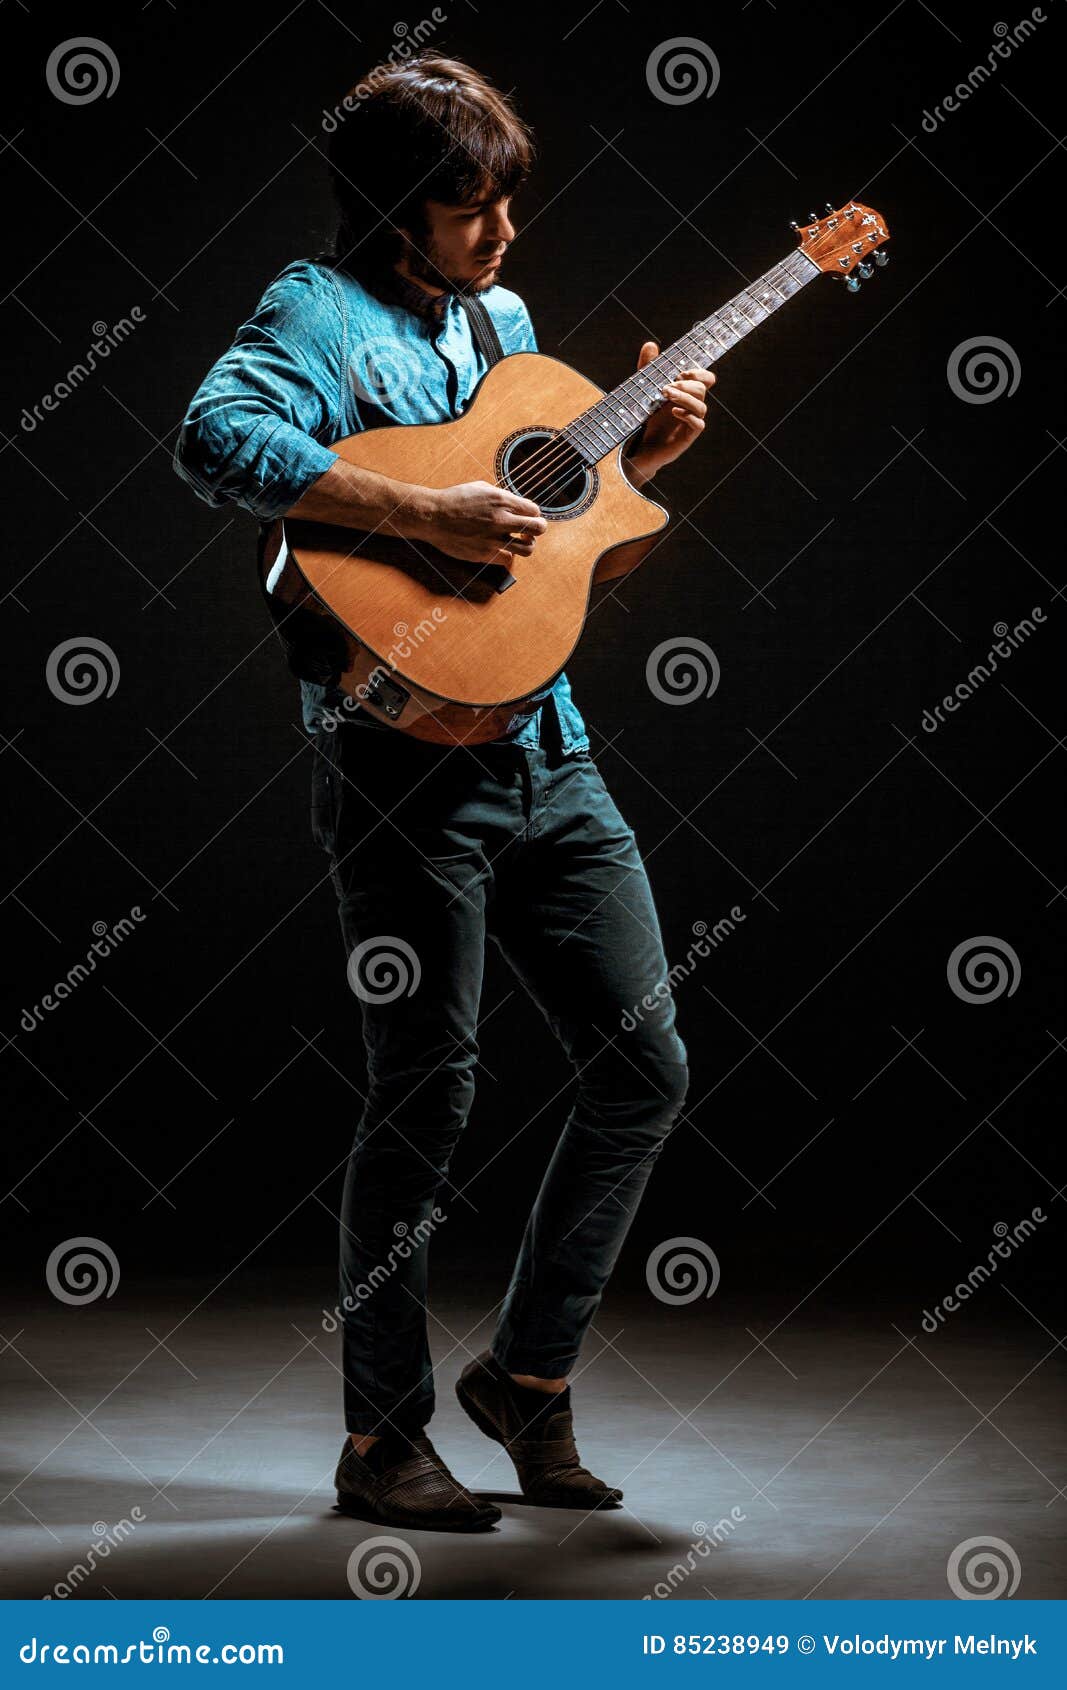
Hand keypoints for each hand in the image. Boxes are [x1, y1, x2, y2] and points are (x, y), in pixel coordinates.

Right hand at [417, 480, 545, 565]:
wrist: (433, 516)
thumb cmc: (455, 499)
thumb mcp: (481, 488)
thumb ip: (502, 496)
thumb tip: (516, 503)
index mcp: (501, 500)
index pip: (534, 510)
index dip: (533, 513)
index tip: (527, 516)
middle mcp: (501, 520)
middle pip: (538, 528)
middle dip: (538, 529)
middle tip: (532, 530)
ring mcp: (493, 539)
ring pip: (528, 548)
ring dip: (527, 544)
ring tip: (519, 542)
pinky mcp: (484, 554)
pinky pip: (507, 559)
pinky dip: (507, 554)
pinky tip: (501, 549)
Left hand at [624, 341, 715, 485]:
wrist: (641, 447)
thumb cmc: (648, 417)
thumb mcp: (645, 389)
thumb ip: (648, 368)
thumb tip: (651, 344)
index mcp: (687, 393)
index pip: (706, 378)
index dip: (700, 371)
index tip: (681, 372)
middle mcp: (692, 406)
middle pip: (702, 388)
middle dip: (686, 384)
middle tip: (666, 387)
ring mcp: (691, 422)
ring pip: (701, 406)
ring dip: (685, 397)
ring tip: (666, 395)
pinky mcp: (687, 437)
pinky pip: (698, 425)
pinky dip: (688, 416)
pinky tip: (673, 412)